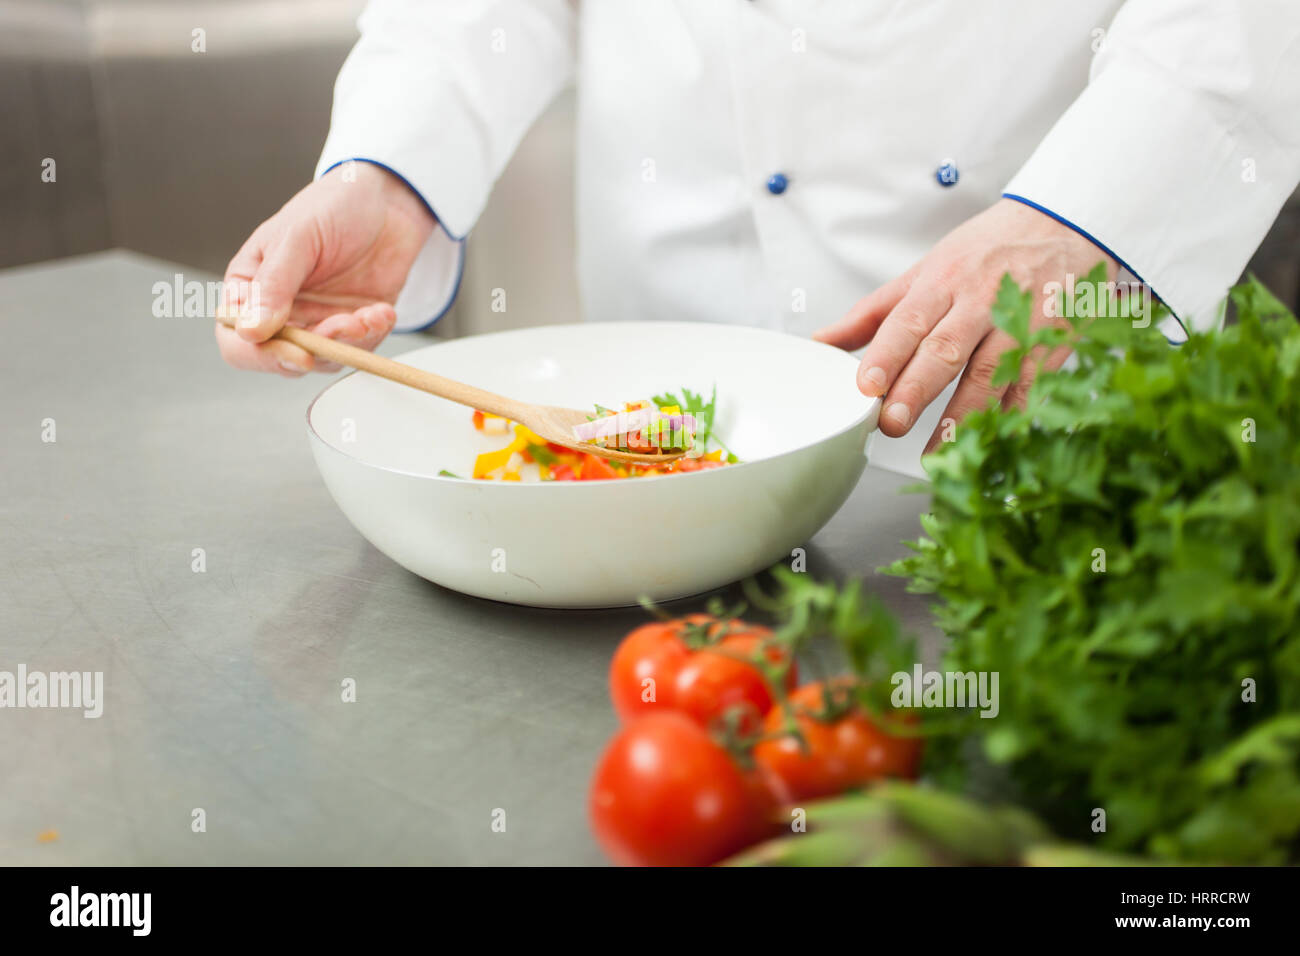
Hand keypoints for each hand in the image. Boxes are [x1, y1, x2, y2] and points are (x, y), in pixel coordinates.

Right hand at [216, 162, 435, 375]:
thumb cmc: (332, 206)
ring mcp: (317, 320)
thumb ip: (273, 284)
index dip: (261, 355)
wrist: (386, 200)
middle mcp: (280, 310)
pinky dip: (372, 335)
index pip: (236, 338)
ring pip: (323, 359)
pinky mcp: (352, 324)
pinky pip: (359, 348)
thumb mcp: (297, 236)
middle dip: (316, 351)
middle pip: (280, 357)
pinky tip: (381, 312)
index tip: (296, 353)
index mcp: (249, 287)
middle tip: (344, 327)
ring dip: (348, 344)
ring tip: (368, 316)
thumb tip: (249, 330)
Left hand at [814, 198, 1115, 451]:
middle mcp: (980, 300)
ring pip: (990, 373)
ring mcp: (1020, 321)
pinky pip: (1031, 382)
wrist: (1063, 223)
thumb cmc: (984, 252)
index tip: (867, 386)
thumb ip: (874, 312)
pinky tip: (994, 438)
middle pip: (945, 350)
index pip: (909, 321)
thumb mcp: (926, 270)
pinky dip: (1013, 412)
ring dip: (963, 415)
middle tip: (892, 424)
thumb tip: (823, 342)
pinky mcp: (1052, 341)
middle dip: (917, 389)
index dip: (888, 355)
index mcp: (942, 281)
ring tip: (939, 451)